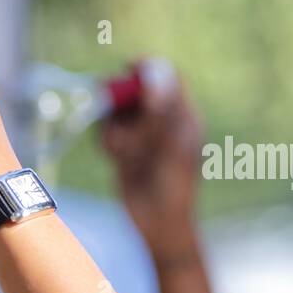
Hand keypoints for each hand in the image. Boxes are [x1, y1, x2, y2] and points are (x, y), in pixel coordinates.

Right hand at [100, 68, 203, 258]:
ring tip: (124, 152)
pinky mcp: (124, 149)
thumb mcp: (170, 144)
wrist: (160, 225)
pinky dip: (108, 143)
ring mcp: (143, 135)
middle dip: (123, 101)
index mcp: (184, 116)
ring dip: (116, 128)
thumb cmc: (174, 187)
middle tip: (112, 107)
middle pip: (137, 91)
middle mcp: (163, 122)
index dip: (147, 69)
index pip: (167, 78)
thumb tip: (153, 72)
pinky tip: (117, 159)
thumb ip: (160, 109)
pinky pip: (108, 132)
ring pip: (119, 113)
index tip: (128, 68)